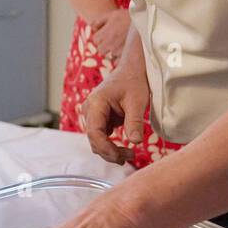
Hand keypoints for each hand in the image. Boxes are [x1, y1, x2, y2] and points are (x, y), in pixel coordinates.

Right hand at [80, 49, 150, 164]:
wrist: (132, 70)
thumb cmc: (134, 81)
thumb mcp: (137, 101)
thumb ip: (134, 122)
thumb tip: (136, 142)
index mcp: (96, 103)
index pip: (94, 132)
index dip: (106, 148)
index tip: (122, 157)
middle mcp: (90, 110)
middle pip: (94, 139)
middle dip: (110, 152)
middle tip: (131, 156)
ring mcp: (92, 115)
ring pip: (96, 141)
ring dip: (110, 151)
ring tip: (129, 154)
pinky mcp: (99, 119)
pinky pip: (101, 137)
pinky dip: (111, 146)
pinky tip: (124, 149)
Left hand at [89, 8, 130, 59]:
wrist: (144, 20)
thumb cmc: (127, 16)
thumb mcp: (112, 15)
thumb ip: (98, 21)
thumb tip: (91, 29)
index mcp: (105, 33)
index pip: (95, 40)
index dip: (99, 37)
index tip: (106, 33)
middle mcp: (110, 43)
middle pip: (101, 49)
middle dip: (105, 45)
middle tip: (113, 39)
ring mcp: (118, 50)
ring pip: (110, 55)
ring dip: (113, 51)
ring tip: (121, 43)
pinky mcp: (126, 55)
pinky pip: (118, 62)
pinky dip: (120, 58)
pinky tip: (125, 51)